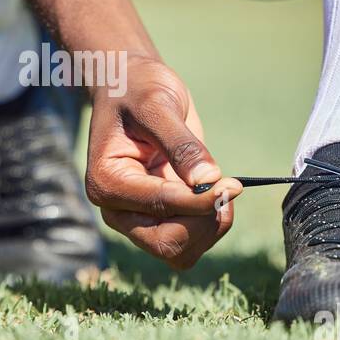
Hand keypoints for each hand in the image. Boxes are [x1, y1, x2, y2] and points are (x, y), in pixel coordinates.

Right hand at [85, 54, 242, 269]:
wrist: (132, 87)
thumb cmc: (138, 89)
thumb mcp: (158, 106)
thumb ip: (182, 145)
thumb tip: (208, 181)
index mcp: (107, 183)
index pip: (161, 208)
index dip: (201, 201)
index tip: (232, 182)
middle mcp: (118, 209)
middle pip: (167, 245)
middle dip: (203, 222)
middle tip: (225, 187)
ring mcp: (138, 218)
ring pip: (179, 253)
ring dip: (209, 228)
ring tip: (220, 188)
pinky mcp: (158, 218)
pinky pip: (189, 244)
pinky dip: (210, 225)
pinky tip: (215, 193)